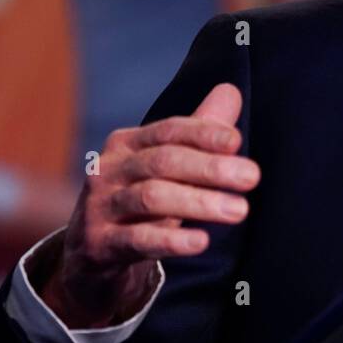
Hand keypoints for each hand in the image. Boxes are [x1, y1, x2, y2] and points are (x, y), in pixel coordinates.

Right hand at [40, 83, 259, 328]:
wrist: (90, 252)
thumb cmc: (139, 198)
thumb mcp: (166, 164)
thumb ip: (199, 131)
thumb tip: (231, 90)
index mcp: (127, 144)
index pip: (168, 131)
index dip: (202, 133)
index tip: (236, 140)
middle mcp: (109, 169)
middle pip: (163, 161)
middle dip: (210, 168)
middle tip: (252, 177)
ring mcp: (100, 207)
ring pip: (151, 198)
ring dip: (198, 203)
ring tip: (239, 210)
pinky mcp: (98, 244)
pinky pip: (137, 240)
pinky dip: (171, 241)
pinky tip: (201, 242)